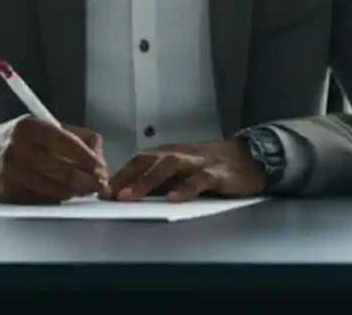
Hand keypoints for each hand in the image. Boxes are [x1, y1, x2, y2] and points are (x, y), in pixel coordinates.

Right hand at [0, 116, 108, 203]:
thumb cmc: (20, 139)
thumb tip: (100, 157)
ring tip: (84, 189)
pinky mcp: (7, 193)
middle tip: (99, 185)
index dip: (88, 159)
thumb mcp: (45, 126)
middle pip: (63, 172)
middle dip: (87, 181)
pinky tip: (63, 194)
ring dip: (74, 192)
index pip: (67, 143)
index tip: (102, 168)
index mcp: (30, 127)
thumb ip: (77, 137)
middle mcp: (18, 149)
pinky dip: (57, 199)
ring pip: (54, 190)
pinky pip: (41, 200)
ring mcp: (11, 173)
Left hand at [105, 140, 266, 202]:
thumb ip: (161, 179)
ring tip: (130, 196)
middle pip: (147, 159)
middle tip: (108, 194)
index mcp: (169, 153)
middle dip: (125, 176)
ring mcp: (198, 162)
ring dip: (146, 180)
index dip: (119, 174)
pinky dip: (184, 189)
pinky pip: (198, 180)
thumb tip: (129, 192)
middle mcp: (179, 154)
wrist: (251, 158)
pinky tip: (173, 199)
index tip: (101, 191)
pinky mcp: (217, 174)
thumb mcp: (183, 170)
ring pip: (168, 166)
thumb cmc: (212, 165)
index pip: (138, 160)